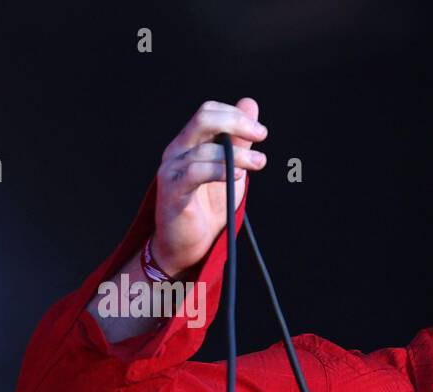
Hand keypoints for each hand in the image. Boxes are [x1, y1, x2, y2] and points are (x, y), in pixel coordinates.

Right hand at [151, 98, 267, 275]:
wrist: (186, 245)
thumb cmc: (206, 207)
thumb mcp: (230, 169)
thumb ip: (238, 140)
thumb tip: (249, 104)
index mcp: (189, 143)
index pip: (208, 113)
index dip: (235, 115)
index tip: (260, 131)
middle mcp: (177, 151)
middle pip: (203, 119)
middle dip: (236, 122)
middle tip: (261, 135)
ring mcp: (171, 170)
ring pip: (204, 149)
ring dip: (238, 154)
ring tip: (259, 163)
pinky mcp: (172, 191)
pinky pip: (194, 173)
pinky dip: (218, 170)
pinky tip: (237, 174)